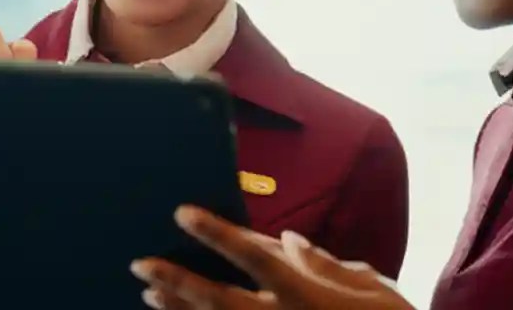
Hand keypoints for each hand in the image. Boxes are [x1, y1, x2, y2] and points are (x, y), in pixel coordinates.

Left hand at [131, 206, 414, 309]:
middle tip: (141, 263)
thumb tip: (287, 239)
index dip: (215, 234)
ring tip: (149, 295)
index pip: (252, 257)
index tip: (183, 213)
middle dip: (178, 280)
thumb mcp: (371, 290)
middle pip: (218, 299)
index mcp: (306, 294)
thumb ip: (327, 264)